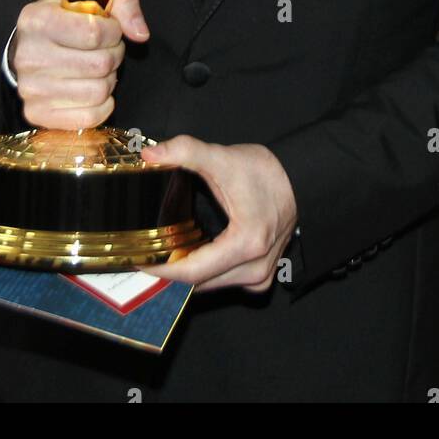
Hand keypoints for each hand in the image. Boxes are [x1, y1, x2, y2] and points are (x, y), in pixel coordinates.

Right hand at [11, 0, 150, 129]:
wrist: (34, 44)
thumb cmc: (68, 18)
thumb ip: (125, 4)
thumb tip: (140, 35)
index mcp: (37, 20)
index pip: (94, 32)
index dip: (113, 31)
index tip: (109, 28)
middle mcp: (28, 55)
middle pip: (99, 64)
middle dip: (114, 55)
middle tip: (106, 49)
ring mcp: (30, 88)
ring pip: (98, 91)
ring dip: (109, 79)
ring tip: (98, 67)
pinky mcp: (37, 113)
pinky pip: (89, 117)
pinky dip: (103, 104)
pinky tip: (94, 87)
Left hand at [137, 138, 297, 293]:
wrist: (300, 179)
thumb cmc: (266, 172)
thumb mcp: (223, 157)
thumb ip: (185, 151)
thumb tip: (150, 155)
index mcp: (246, 243)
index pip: (192, 272)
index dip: (161, 270)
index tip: (138, 260)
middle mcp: (255, 267)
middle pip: (199, 283)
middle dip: (169, 272)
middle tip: (145, 253)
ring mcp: (260, 275)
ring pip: (211, 286)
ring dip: (187, 274)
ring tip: (164, 254)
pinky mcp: (261, 275)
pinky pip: (224, 283)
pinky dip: (205, 274)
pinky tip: (193, 256)